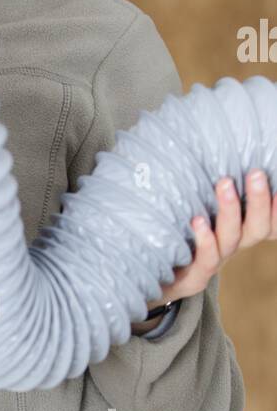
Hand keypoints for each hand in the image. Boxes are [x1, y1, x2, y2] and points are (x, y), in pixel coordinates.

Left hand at [151, 170, 276, 303]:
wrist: (147, 275)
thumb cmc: (174, 230)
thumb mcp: (195, 202)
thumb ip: (213, 183)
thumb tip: (215, 134)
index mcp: (240, 230)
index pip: (271, 222)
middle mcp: (232, 245)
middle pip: (257, 227)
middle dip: (259, 200)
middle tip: (255, 173)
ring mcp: (214, 261)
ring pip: (232, 238)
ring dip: (230, 210)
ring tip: (224, 183)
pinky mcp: (194, 276)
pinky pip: (207, 259)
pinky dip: (205, 239)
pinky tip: (198, 220)